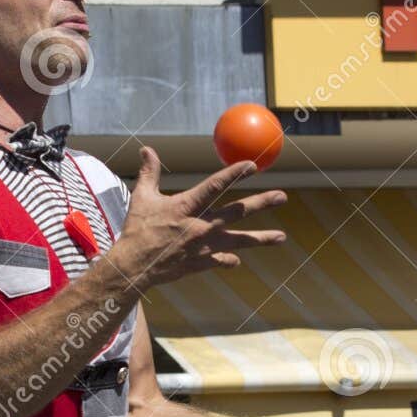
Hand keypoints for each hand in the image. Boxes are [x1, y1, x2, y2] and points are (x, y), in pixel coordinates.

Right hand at [111, 148, 286, 290]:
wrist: (134, 267)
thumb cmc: (137, 230)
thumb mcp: (142, 198)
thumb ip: (149, 172)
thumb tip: (146, 149)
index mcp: (186, 207)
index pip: (215, 186)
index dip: (235, 174)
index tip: (253, 165)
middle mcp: (200, 226)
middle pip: (237, 212)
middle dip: (261, 203)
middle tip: (282, 196)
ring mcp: (203, 247)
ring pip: (239, 241)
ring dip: (261, 238)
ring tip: (282, 237)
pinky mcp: (201, 263)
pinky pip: (221, 261)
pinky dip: (229, 260)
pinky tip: (237, 260)